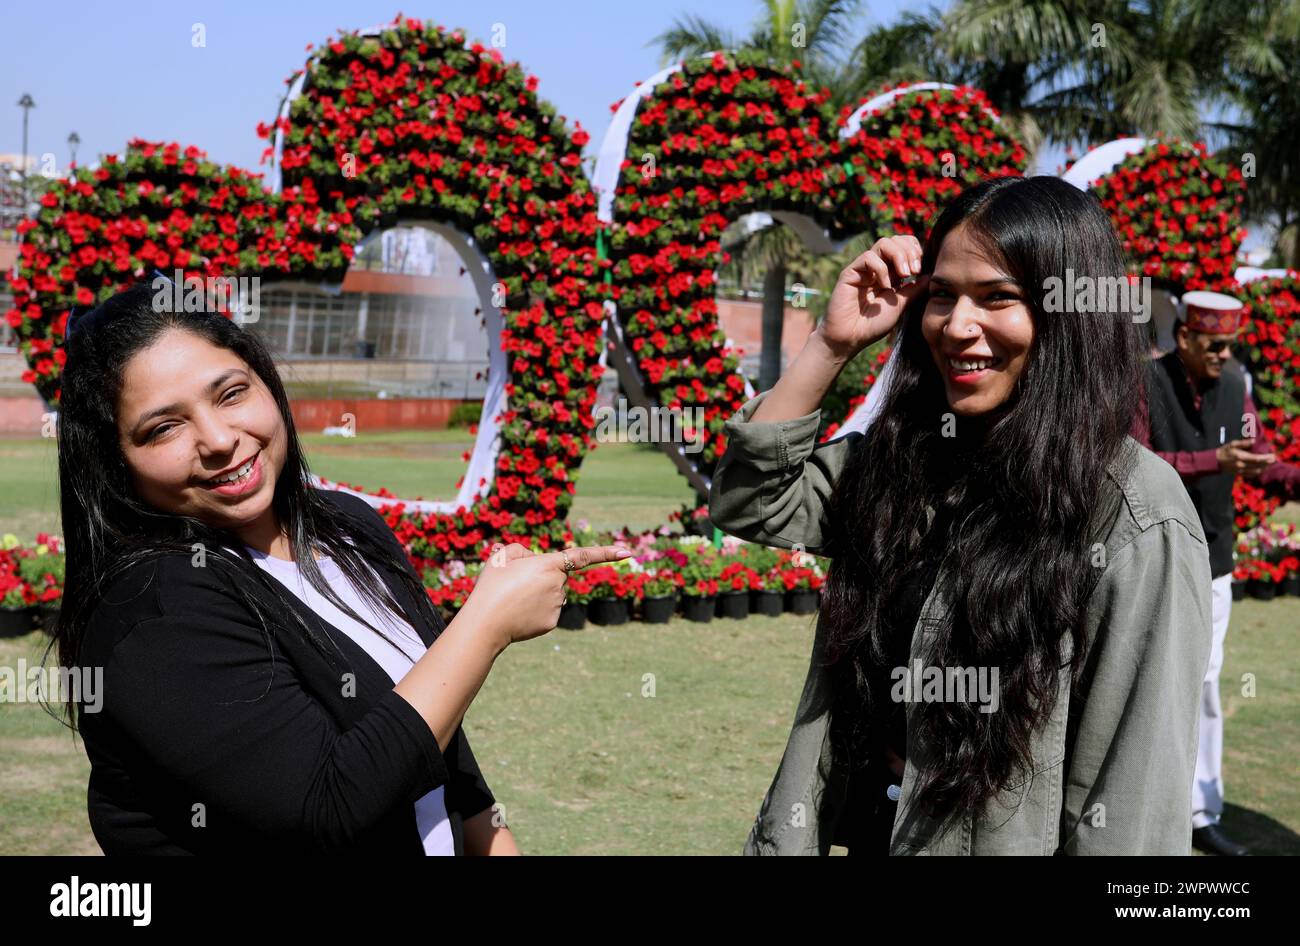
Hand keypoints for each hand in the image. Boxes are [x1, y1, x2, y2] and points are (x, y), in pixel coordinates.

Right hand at [463, 542, 631, 647]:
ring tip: (514, 599)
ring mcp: (557, 605)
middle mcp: (558, 585)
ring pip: (553, 593)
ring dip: (539, 593)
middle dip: (542, 576)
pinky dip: (537, 609)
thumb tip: (535, 561)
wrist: (485, 622)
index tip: (628, 552)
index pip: (582, 556)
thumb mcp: (501, 557)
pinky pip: (549, 610)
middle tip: (514, 583)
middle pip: (557, 575)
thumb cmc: (492, 586)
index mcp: (548, 564)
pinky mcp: (553, 622)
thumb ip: (522, 551)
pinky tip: (520, 612)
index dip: (606, 553)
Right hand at [819, 235, 928, 360]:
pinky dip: (881, 269)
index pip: (905, 246)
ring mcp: (864, 268)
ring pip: (883, 243)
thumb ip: (914, 289)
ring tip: (904, 274)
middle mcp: (877, 267)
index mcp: (891, 273)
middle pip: (896, 240)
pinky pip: (868, 257)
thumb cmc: (873, 325)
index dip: (916, 251)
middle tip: (914, 271)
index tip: (921, 270)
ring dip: (899, 255)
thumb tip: (932, 274)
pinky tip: (885, 286)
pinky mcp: (851, 272)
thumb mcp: (901, 305)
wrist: (850, 338)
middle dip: (910, 251)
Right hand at [1216, 439, 1274, 477]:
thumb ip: (1243, 443)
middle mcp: (1241, 465)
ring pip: (1256, 471)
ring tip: (1269, 463)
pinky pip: (1252, 475)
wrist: (1216, 461)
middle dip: (1268, 463)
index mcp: (1240, 456)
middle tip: (1274, 459)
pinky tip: (1262, 468)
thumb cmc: (1225, 450)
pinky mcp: (1240, 474)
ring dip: (1264, 468)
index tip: (1273, 455)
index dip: (1266, 458)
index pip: (1257, 459)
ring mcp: (1241, 470)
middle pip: (1259, 465)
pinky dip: (1259, 472)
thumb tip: (1253, 441)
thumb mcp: (1232, 444)